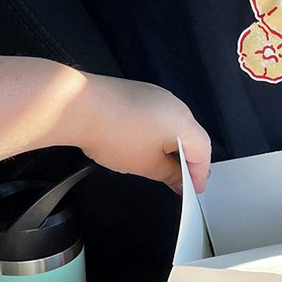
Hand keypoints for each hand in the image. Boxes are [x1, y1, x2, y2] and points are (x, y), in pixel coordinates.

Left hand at [80, 75, 211, 192]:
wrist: (78, 106)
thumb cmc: (113, 132)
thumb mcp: (147, 165)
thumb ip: (170, 175)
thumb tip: (180, 181)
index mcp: (184, 122)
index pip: (203, 152)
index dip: (200, 174)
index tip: (194, 188)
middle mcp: (175, 104)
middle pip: (191, 136)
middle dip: (187, 160)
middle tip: (179, 181)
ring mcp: (156, 95)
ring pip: (174, 125)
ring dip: (171, 146)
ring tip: (157, 165)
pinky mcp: (139, 92)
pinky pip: (157, 115)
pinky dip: (156, 133)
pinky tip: (141, 145)